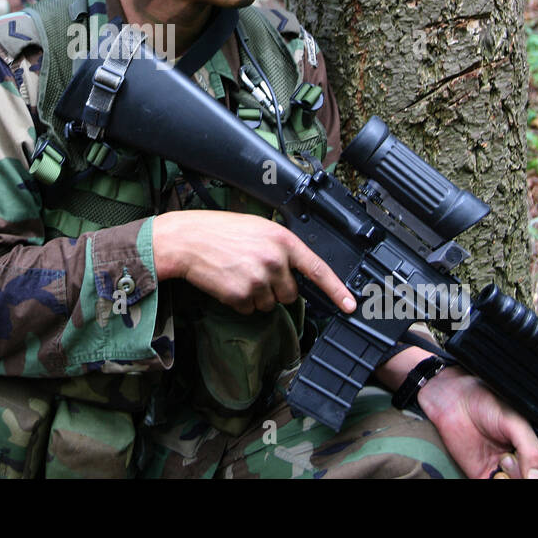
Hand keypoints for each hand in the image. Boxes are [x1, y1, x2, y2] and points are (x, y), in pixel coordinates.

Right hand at [152, 210, 356, 316]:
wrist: (187, 240)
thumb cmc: (218, 230)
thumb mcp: (257, 228)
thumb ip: (280, 247)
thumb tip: (293, 271)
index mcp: (282, 240)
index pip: (317, 269)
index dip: (337, 290)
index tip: (350, 306)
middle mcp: (275, 260)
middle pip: (291, 293)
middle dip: (276, 289)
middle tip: (254, 272)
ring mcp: (259, 279)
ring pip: (269, 304)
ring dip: (256, 296)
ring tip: (237, 274)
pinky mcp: (241, 295)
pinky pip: (249, 310)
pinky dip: (239, 302)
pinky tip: (227, 283)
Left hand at [416, 367, 537, 479]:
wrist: (453, 402)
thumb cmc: (486, 403)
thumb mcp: (516, 421)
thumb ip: (531, 449)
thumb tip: (536, 478)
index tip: (531, 459)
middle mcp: (526, 461)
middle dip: (528, 475)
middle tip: (509, 458)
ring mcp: (508, 471)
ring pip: (521, 486)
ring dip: (513, 479)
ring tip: (502, 461)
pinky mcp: (486, 477)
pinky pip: (498, 488)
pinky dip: (499, 483)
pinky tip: (493, 471)